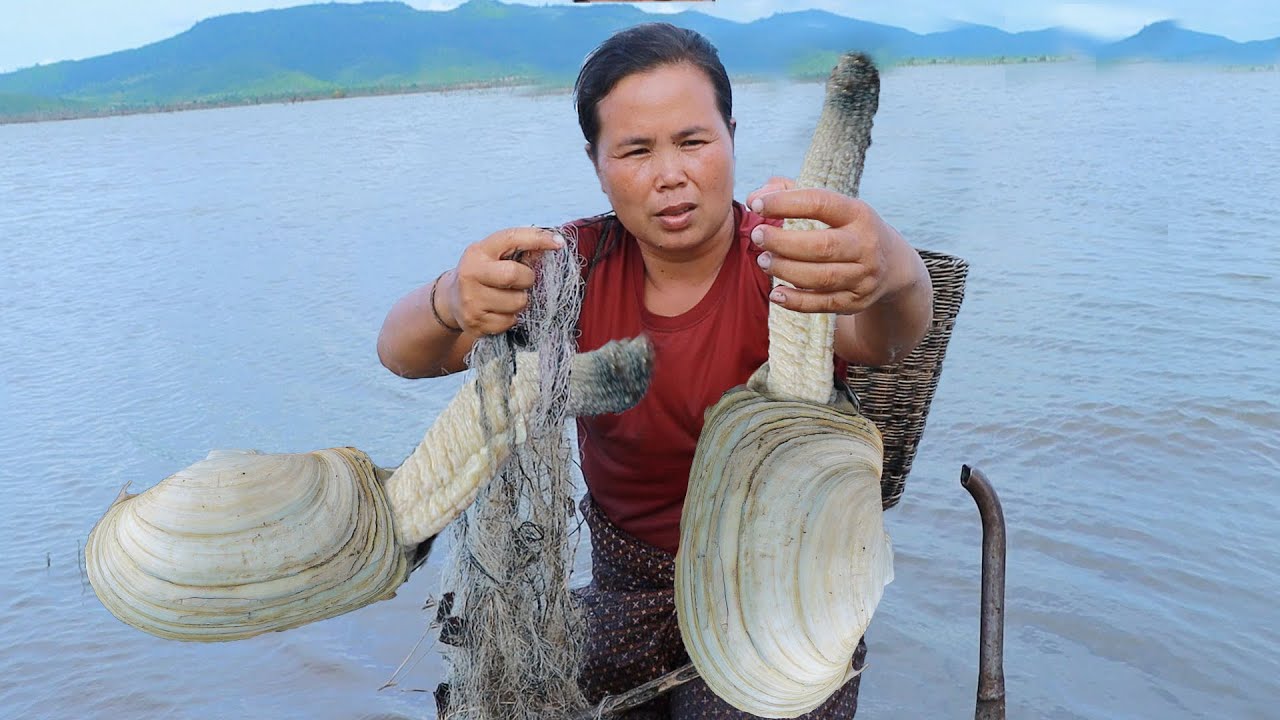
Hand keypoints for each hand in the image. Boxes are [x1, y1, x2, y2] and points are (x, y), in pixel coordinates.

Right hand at [441, 227, 563, 334]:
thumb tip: (554, 243)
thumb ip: (520, 248)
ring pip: (517, 302)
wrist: (452, 300)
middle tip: (522, 281)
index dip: (538, 238)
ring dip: (521, 300)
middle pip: (514, 275)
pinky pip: (510, 321)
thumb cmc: (484, 273)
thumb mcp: (495, 255)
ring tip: (509, 296)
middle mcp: (470, 274)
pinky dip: (512, 317)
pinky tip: (500, 310)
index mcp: (478, 251)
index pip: (511, 238)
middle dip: (527, 279)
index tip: (559, 242)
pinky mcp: (476, 323)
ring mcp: (471, 300)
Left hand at [746, 179, 909, 314]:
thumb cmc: (847, 228)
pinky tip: (776, 294)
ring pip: (821, 277)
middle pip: (822, 246)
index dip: (785, 203)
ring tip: (763, 261)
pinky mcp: (855, 300)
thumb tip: (754, 199)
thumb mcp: (831, 206)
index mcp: (858, 213)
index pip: (820, 204)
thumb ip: (790, 194)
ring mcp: (863, 275)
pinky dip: (796, 301)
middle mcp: (865, 245)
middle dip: (783, 242)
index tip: (757, 205)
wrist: (892, 265)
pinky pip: (823, 304)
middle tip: (757, 236)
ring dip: (786, 270)